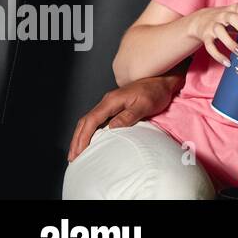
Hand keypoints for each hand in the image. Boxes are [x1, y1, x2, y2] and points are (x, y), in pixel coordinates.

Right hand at [68, 74, 182, 160]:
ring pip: (89, 120)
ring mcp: (110, 103)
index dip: (83, 137)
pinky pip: (96, 120)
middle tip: (73, 157)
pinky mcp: (115, 106)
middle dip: (77, 139)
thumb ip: (129, 116)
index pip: (91, 120)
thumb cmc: (156, 92)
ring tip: (78, 152)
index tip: (79, 151)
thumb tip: (111, 128)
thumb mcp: (145, 105)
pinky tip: (90, 140)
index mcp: (112, 100)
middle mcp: (108, 101)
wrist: (164, 80)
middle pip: (85, 121)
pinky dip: (89, 131)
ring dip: (81, 136)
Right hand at [187, 3, 237, 66]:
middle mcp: (222, 15)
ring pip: (220, 32)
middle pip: (233, 18)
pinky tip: (228, 63)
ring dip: (231, 43)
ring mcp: (212, 25)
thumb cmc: (228, 20)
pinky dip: (218, 56)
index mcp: (234, 9)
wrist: (201, 20)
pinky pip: (210, 46)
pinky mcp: (205, 36)